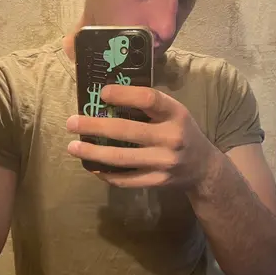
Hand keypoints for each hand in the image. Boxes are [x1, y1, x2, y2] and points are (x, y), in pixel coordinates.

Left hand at [67, 84, 220, 188]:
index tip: (101, 92)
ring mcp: (164, 162)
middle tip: (71, 123)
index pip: (149, 99)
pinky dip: (106, 174)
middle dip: (94, 127)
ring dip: (93, 153)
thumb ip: (149, 106)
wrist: (203, 168)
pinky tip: (93, 167)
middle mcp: (171, 138)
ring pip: (121, 158)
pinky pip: (126, 180)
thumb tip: (106, 96)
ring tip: (73, 147)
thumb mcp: (174, 113)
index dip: (123, 94)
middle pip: (126, 131)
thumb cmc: (181, 132)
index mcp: (176, 114)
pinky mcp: (157, 181)